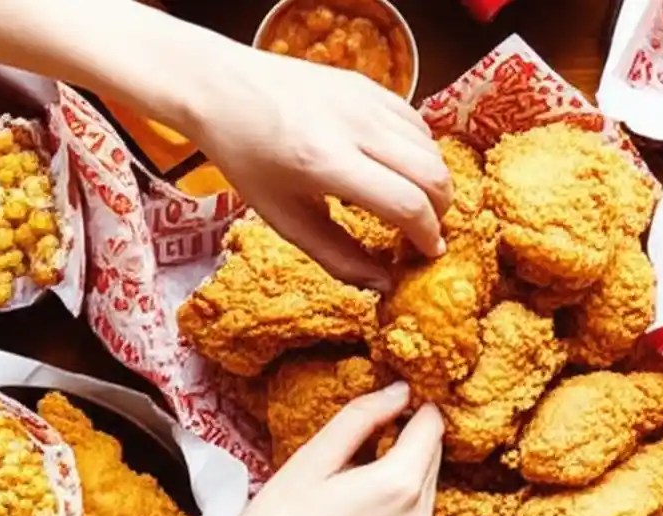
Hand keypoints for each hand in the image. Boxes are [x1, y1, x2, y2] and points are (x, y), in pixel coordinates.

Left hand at [183, 46, 452, 287]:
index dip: (427, 235)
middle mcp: (353, 126)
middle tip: (425, 230)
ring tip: (413, 201)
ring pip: (432, 147)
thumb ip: (337, 257)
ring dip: (434, 181)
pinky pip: (418, 123)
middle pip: (433, 174)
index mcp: (325, 163)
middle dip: (441, 210)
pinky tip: (401, 168)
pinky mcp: (369, 85)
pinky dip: (421, 152)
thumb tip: (384, 284)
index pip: (406, 204)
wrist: (221, 89)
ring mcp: (365, 100)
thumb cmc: (247, 159)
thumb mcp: (284, 219)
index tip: (427, 253)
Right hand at [208, 382, 442, 515]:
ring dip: (405, 456)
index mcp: (400, 485)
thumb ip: (363, 416)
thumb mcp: (315, 457)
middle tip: (370, 417)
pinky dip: (400, 484)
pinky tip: (360, 484)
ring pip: (428, 476)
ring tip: (357, 454)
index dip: (416, 401)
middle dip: (411, 428)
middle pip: (434, 450)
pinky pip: (418, 503)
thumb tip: (401, 390)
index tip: (391, 388)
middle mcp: (421, 514)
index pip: (433, 424)